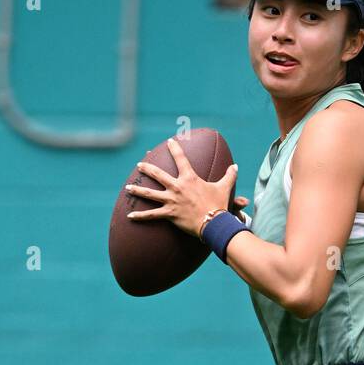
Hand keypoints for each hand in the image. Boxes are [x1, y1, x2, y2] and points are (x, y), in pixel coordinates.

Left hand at [125, 137, 247, 237]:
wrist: (214, 223)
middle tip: (140, 164)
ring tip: (128, 188)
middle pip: (158, 174)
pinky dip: (140, 217)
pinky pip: (152, 215)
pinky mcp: (169, 214)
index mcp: (189, 178)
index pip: (180, 159)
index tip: (169, 141)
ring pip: (150, 193)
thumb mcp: (224, 188)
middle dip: (147, 168)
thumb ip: (229, 176)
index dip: (174, 148)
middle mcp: (177, 187)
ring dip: (138, 190)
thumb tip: (235, 166)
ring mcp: (171, 200)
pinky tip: (130, 216)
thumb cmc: (219, 205)